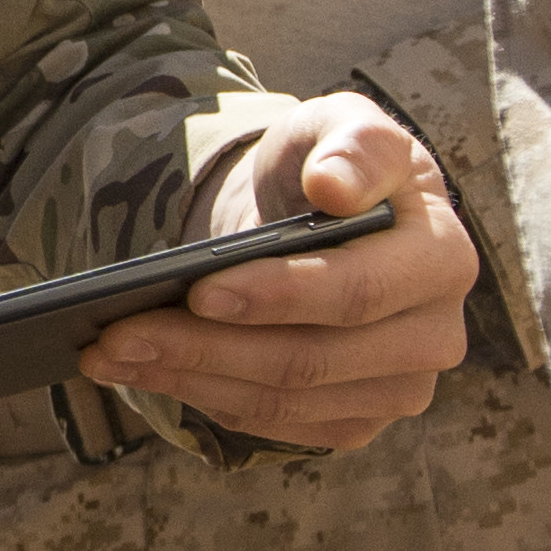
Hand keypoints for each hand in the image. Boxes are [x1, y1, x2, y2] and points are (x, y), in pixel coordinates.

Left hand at [78, 96, 486, 448]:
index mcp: (442, 257)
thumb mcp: (341, 126)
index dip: (279, 296)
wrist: (324, 217)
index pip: (358, 293)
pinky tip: (142, 371)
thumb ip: (352, 143)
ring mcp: (398, 390)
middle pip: (309, 361)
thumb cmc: (332, 165)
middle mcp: (434, 336)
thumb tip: (336, 187)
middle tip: (117, 334)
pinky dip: (202, 397)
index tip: (199, 290)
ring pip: (282, 401)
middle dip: (205, 348)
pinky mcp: (355, 420)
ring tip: (108, 351)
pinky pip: (273, 424)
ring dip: (187, 378)